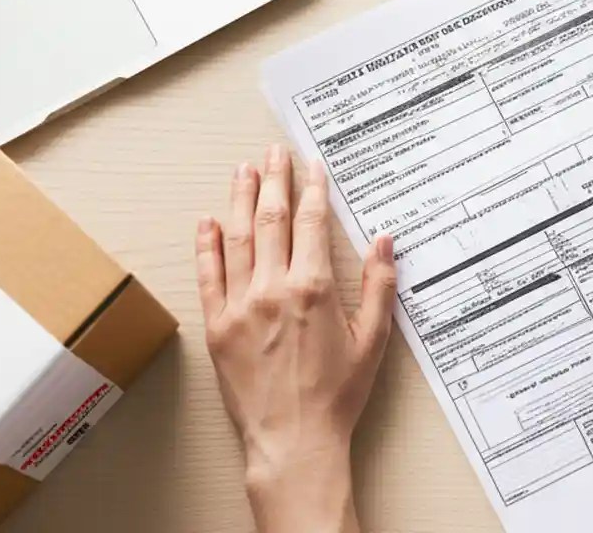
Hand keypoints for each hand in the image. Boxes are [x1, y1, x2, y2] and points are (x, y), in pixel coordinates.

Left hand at [194, 146, 396, 532]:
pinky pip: (209, 275)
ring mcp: (240, 306)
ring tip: (243, 171)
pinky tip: (207, 222)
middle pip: (271, 219)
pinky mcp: (217, 326)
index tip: (311, 166)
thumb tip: (386, 243)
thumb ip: (378, 287)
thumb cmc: (336, 396)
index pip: (310, 223)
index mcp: (313, 288)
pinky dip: (207, 245)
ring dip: (240, 200)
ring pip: (237, 238)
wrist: (294, 441)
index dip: (312, 189)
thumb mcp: (372, 341)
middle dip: (274, 180)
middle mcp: (272, 289)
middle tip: (273, 152)